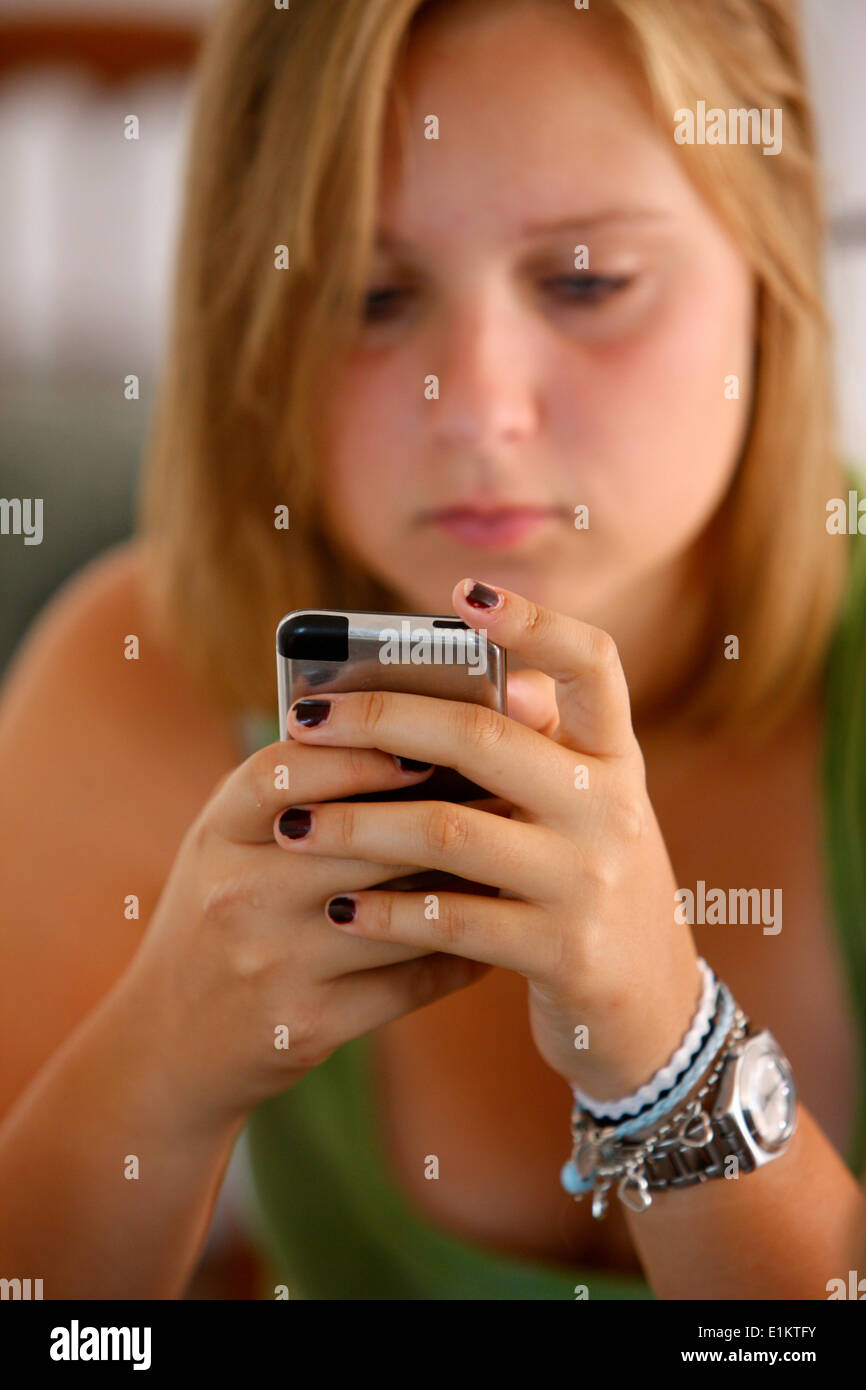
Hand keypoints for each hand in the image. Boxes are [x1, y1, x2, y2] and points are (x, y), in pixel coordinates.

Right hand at [124, 734, 487, 1131]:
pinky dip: (460, 953)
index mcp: (219, 833)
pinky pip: (410, 980)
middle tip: (508, 795)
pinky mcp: (307, 1024)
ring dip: (466, 885)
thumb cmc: (227, 914)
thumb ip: (300, 790)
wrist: (174, 1041)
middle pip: (360, 840)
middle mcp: (238, 894)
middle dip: (444, 816)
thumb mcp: (233, 843)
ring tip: (513, 858)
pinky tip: (491, 932)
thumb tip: (416, 734)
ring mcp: (272, 963)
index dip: (360, 753)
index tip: (427, 744)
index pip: (286, 771)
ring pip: (399, 912)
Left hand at [280, 577, 701, 1101]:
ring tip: (295, 826)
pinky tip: (338, 908)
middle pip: (484, 738)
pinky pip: (453, 921)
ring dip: (357, 825)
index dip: (534, 620)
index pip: (593, 663)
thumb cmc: (590, 888)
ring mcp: (590, 881)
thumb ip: (537, 750)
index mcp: (613, 758)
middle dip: (381, 721)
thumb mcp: (585, 812)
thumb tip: (470, 681)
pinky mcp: (565, 953)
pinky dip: (386, 913)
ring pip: (450, 831)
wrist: (653, 1010)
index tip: (462, 592)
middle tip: (304, 717)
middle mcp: (611, 807)